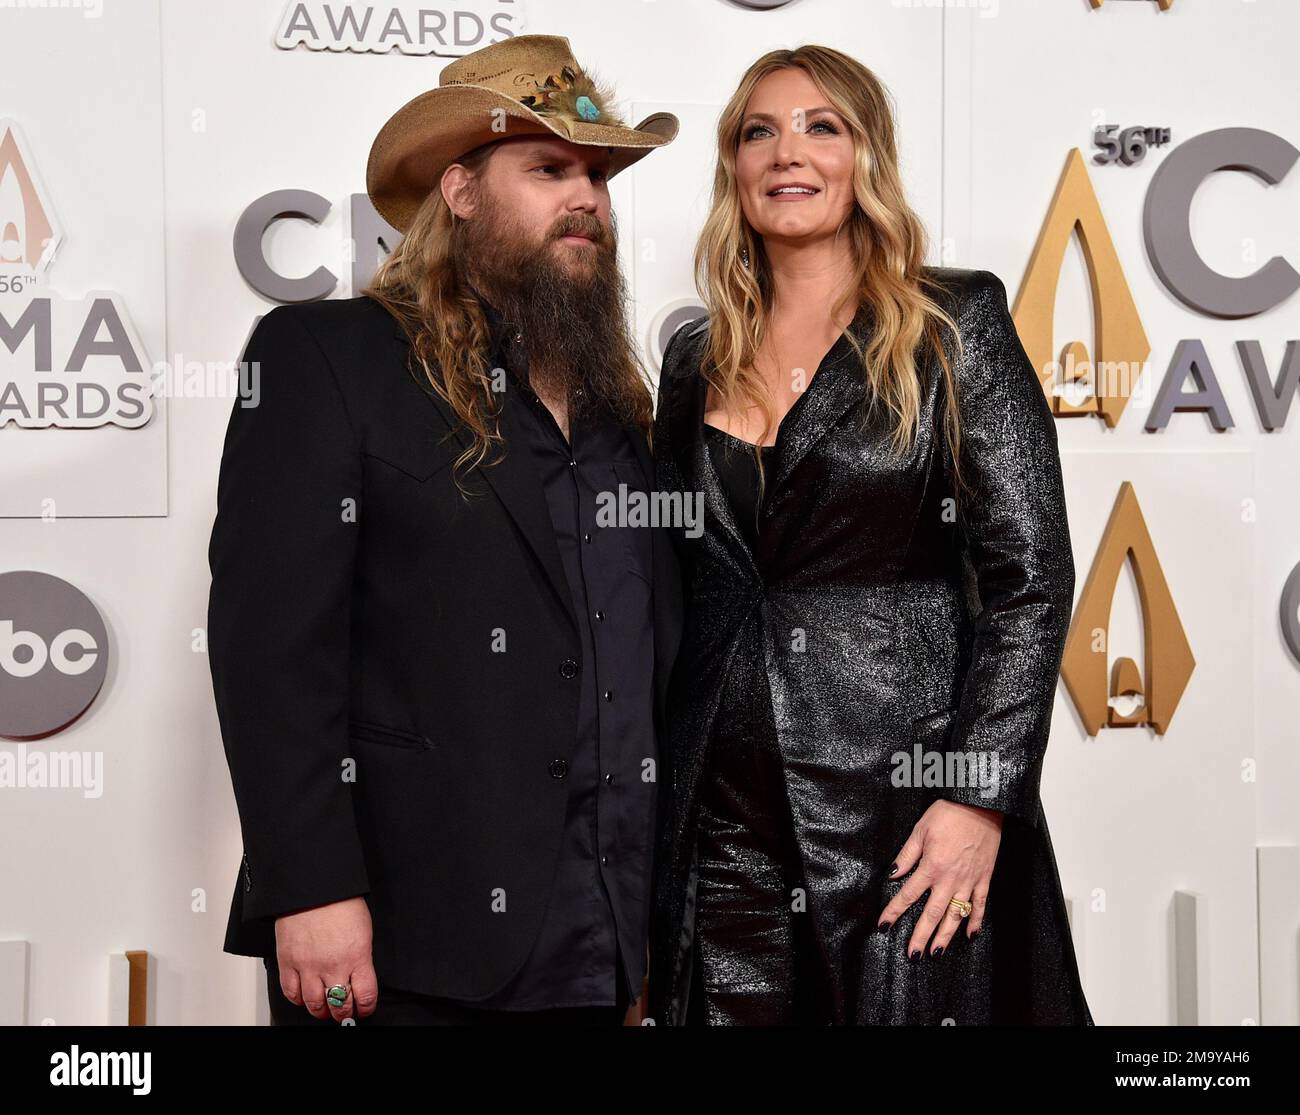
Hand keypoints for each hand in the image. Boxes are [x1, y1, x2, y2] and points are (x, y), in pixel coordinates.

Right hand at [274, 896, 376, 1021]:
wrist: (314, 887)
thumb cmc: (341, 902)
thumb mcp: (364, 930)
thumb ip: (361, 957)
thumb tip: (360, 976)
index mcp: (357, 957)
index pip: (365, 996)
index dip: (366, 1008)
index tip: (365, 1009)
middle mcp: (333, 966)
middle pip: (339, 1005)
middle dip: (343, 1013)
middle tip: (344, 1013)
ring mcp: (309, 967)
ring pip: (314, 1004)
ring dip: (321, 1011)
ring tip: (324, 1010)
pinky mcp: (288, 963)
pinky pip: (291, 993)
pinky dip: (298, 1000)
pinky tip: (304, 998)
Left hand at [877, 799, 1001, 957]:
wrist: (981, 805)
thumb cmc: (949, 813)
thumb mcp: (920, 830)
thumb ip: (906, 855)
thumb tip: (892, 876)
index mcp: (931, 867)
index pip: (908, 895)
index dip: (894, 912)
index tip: (883, 926)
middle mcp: (950, 879)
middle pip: (932, 914)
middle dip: (920, 936)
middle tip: (912, 955)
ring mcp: (969, 881)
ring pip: (956, 915)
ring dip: (945, 936)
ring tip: (936, 953)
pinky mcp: (984, 878)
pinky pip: (980, 905)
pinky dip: (976, 921)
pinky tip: (970, 935)